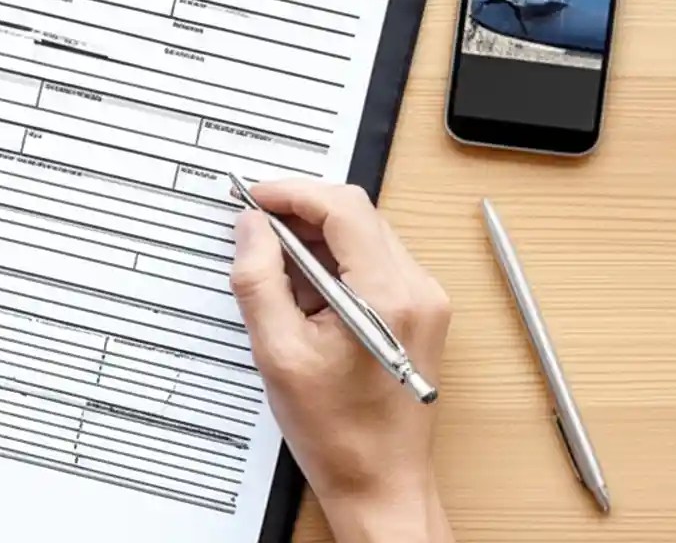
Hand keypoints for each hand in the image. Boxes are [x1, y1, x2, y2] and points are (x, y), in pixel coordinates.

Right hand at [230, 181, 453, 542]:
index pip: (343, 208)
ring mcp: (424, 300)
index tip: (255, 198)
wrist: (381, 483)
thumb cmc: (337, 433)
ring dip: (317, 239)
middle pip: (357, 215)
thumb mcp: (277, 352)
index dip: (292, 193)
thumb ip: (258, 280)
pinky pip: (374, 263)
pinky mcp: (420, 312)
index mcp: (387, 296)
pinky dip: (335, 263)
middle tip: (255, 230)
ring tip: (276, 272)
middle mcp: (417, 290)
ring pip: (365, 236)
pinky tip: (305, 295)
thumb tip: (250, 229)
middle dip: (301, 213)